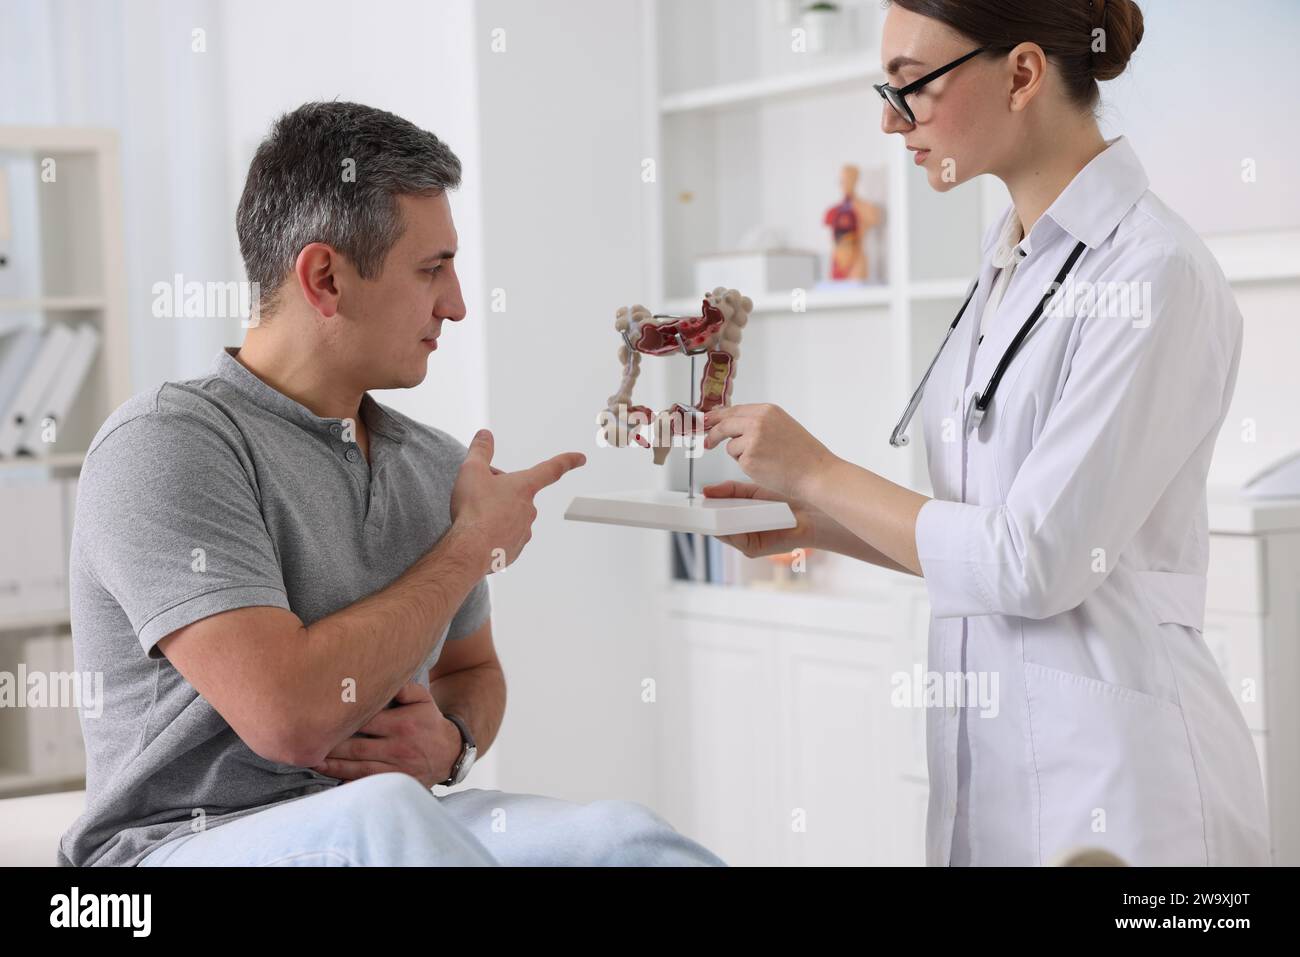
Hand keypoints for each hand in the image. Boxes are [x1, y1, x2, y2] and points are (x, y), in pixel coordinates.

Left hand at [311, 682, 460, 787]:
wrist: (449, 754)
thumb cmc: (428, 723)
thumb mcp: (422, 699)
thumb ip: (403, 687)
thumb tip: (382, 675)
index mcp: (402, 724)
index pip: (366, 720)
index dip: (342, 718)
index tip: (319, 714)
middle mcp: (398, 747)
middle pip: (355, 746)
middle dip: (329, 744)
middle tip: (304, 739)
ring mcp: (395, 769)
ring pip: (357, 768)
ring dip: (331, 765)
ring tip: (309, 759)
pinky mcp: (393, 783)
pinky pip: (365, 785)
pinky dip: (346, 783)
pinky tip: (328, 778)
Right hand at [450, 429, 585, 571]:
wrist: (470, 550)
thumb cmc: (474, 511)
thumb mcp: (472, 471)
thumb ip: (480, 451)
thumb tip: (485, 435)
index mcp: (524, 487)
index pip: (551, 469)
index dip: (567, 461)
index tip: (580, 458)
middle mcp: (529, 509)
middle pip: (518, 494)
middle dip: (500, 490)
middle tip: (477, 494)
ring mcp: (524, 531)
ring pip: (510, 515)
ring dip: (496, 513)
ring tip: (475, 516)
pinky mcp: (515, 549)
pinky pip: (505, 536)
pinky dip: (493, 533)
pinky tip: (478, 533)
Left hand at [701, 404, 835, 500]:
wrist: (815, 472)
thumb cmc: (803, 454)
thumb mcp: (782, 426)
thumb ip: (758, 421)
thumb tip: (733, 422)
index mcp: (767, 411)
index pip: (734, 410)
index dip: (718, 416)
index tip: (707, 420)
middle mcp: (757, 422)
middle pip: (724, 424)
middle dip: (713, 434)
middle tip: (708, 443)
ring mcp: (751, 439)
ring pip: (731, 446)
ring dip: (741, 455)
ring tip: (765, 460)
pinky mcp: (748, 458)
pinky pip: (738, 461)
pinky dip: (747, 466)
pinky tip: (765, 468)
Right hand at [702, 480, 819, 558]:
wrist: (809, 513)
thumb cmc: (783, 502)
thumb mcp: (751, 492)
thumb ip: (729, 490)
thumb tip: (706, 490)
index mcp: (738, 520)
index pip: (714, 516)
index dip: (702, 510)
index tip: (691, 500)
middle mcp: (740, 534)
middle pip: (715, 526)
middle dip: (703, 517)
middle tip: (692, 506)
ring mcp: (745, 543)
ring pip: (723, 534)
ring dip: (713, 523)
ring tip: (704, 510)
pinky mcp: (753, 549)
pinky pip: (736, 539)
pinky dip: (729, 530)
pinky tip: (727, 518)